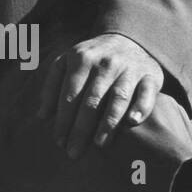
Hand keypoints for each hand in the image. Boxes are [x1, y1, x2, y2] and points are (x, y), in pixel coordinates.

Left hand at [38, 33, 164, 159]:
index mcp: (81, 58)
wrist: (128, 40)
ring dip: (108, 122)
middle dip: (80, 128)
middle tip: (73, 152)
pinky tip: (132, 122)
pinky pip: (147, 92)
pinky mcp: (150, 75)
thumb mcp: (67, 63)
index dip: (63, 119)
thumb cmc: (91, 59)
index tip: (58, 141)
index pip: (69, 94)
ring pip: (118, 98)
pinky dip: (141, 107)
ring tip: (99, 144)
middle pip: (91, 100)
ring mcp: (129, 68)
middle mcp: (105, 63)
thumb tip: (41, 116)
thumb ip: (52, 87)